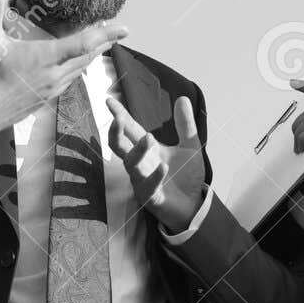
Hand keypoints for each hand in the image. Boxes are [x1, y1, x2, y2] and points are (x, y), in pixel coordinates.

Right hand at [0, 0, 126, 135]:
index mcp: (45, 57)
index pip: (85, 43)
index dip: (107, 33)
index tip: (125, 28)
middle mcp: (54, 75)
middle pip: (87, 57)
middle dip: (103, 43)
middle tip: (114, 32)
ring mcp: (50, 90)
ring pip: (79, 71)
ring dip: (91, 57)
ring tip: (98, 47)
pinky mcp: (43, 101)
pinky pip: (68, 83)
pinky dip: (76, 71)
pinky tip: (73, 69)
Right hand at [107, 95, 205, 234]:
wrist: (194, 204)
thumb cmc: (186, 176)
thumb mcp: (190, 146)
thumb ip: (185, 124)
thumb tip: (183, 98)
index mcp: (148, 149)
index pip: (130, 129)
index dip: (120, 114)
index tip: (109, 100)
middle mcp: (141, 163)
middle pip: (120, 146)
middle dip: (116, 133)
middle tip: (119, 119)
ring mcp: (143, 179)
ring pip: (132, 164)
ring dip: (139, 151)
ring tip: (150, 138)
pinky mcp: (151, 197)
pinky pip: (149, 186)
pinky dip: (155, 176)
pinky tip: (163, 167)